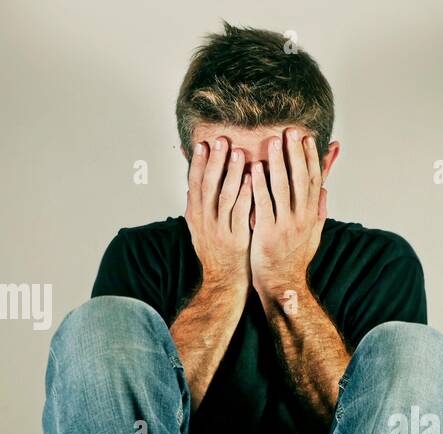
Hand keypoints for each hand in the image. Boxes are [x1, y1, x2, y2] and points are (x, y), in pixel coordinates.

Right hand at [185, 136, 251, 290]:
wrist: (224, 283)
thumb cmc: (216, 254)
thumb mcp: (199, 230)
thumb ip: (196, 208)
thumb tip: (190, 186)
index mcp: (196, 216)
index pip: (195, 184)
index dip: (199, 163)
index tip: (203, 143)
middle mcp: (205, 221)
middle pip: (208, 186)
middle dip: (214, 161)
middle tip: (221, 140)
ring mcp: (220, 230)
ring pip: (224, 197)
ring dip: (231, 173)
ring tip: (238, 152)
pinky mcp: (237, 240)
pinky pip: (241, 213)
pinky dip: (245, 195)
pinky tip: (252, 180)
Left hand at [249, 128, 327, 298]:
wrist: (282, 284)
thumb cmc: (294, 260)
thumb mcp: (313, 235)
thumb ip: (319, 211)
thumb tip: (325, 190)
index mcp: (312, 216)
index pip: (314, 180)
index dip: (311, 158)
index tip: (307, 138)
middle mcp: (302, 218)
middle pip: (301, 180)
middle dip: (296, 154)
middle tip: (291, 131)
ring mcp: (286, 225)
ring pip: (283, 188)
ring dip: (279, 163)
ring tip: (273, 141)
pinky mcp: (268, 233)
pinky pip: (264, 204)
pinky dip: (259, 185)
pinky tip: (254, 169)